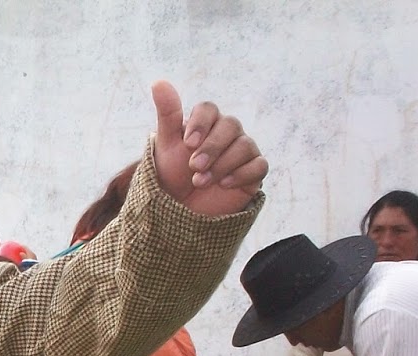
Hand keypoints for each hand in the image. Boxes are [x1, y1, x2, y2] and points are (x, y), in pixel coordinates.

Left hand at [150, 80, 265, 216]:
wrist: (180, 212)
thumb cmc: (172, 176)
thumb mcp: (167, 145)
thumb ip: (167, 114)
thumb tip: (158, 81)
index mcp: (206, 124)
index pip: (209, 109)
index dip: (201, 123)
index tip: (187, 143)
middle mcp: (227, 134)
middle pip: (230, 125)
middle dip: (211, 147)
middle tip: (193, 167)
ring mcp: (243, 152)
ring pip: (244, 145)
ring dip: (221, 164)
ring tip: (200, 181)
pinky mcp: (253, 172)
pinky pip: (259, 165)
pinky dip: (241, 174)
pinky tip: (224, 184)